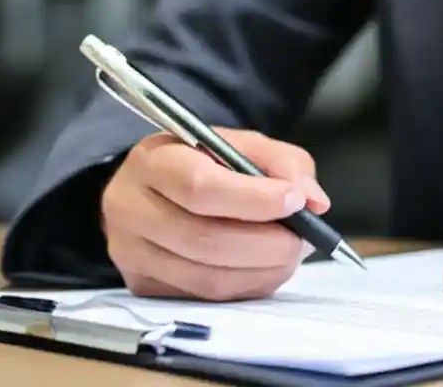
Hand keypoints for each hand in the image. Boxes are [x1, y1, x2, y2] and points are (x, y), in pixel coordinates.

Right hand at [102, 130, 330, 300]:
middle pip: (204, 239)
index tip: (294, 201)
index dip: (253, 199)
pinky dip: (246, 286)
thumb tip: (313, 201)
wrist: (152, 190)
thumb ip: (282, 163)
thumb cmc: (201, 163)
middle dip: (266, 243)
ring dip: (262, 271)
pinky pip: (204, 297)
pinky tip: (263, 269)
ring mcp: (130, 253)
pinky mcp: (142, 286)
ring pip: (206, 278)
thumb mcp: (241, 146)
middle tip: (301, 238)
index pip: (199, 187)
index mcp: (152, 161)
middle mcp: (129, 208)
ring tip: (288, 253)